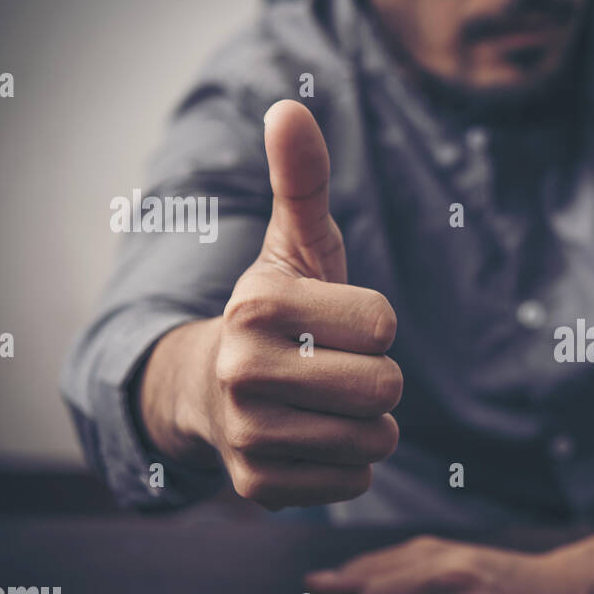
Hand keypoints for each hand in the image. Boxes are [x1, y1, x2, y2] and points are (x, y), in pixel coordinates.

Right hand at [139, 99, 401, 508]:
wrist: (207, 392)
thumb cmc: (277, 315)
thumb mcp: (294, 246)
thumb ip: (303, 181)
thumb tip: (288, 106)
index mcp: (259, 303)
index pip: (385, 324)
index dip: (373, 325)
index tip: (332, 324)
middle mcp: (242, 369)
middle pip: (386, 387)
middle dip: (377, 379)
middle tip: (334, 369)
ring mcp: (248, 434)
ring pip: (377, 440)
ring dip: (367, 424)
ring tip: (323, 405)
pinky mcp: (259, 487)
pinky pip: (356, 482)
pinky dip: (347, 466)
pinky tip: (309, 441)